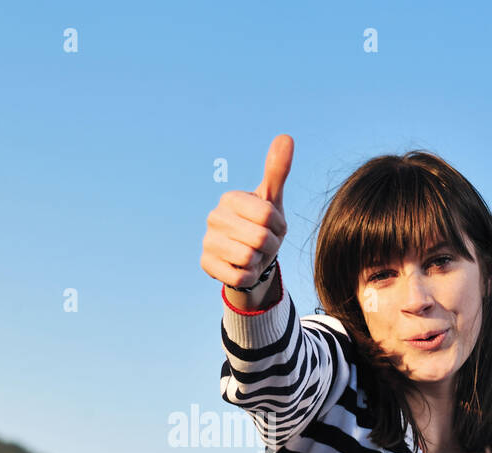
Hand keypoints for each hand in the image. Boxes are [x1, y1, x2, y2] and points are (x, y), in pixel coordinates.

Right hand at [200, 134, 291, 289]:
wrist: (249, 258)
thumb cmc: (262, 225)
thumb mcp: (272, 199)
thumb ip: (278, 170)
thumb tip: (286, 137)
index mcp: (230, 198)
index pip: (267, 215)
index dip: (278, 226)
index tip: (272, 226)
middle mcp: (214, 217)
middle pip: (260, 238)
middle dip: (270, 245)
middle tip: (264, 243)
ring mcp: (207, 241)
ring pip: (249, 258)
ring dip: (259, 261)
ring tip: (254, 254)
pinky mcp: (205, 264)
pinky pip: (239, 276)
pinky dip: (248, 276)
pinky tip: (244, 268)